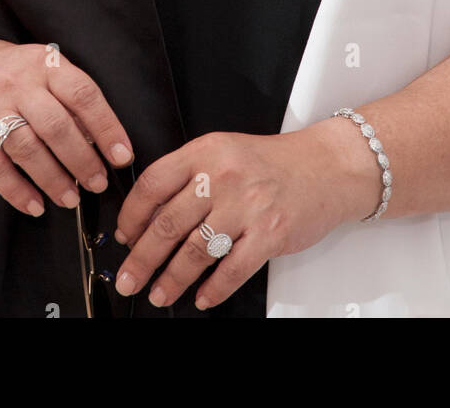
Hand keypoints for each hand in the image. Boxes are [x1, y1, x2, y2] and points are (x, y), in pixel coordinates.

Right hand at [0, 37, 134, 217]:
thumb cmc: (5, 72)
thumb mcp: (40, 69)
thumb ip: (67, 97)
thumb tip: (100, 140)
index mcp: (43, 64)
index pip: (83, 95)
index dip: (107, 127)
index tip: (122, 156)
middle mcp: (16, 83)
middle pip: (56, 126)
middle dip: (82, 161)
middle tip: (98, 183)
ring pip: (28, 149)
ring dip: (54, 180)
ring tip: (71, 198)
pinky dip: (17, 191)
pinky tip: (35, 204)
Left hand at [112, 119, 378, 309]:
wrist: (325, 166)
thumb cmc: (272, 163)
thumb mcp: (224, 152)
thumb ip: (189, 176)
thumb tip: (148, 216)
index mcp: (205, 152)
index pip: (153, 183)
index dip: (132, 215)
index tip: (124, 236)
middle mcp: (224, 176)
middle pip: (168, 224)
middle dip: (142, 259)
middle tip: (129, 279)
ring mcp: (247, 205)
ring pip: (196, 251)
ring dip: (172, 280)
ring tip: (160, 294)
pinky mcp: (270, 232)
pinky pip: (233, 269)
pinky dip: (214, 289)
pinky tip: (203, 297)